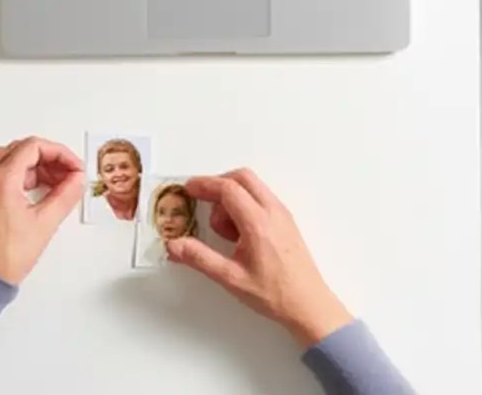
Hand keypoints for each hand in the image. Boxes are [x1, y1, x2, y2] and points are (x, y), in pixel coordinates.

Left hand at [0, 137, 84, 284]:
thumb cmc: (4, 256)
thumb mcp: (45, 223)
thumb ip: (65, 195)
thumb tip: (77, 179)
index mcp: (1, 179)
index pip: (34, 147)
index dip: (60, 153)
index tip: (74, 167)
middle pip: (22, 149)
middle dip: (49, 158)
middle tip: (68, 174)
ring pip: (9, 158)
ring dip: (34, 165)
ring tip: (54, 183)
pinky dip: (18, 173)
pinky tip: (33, 189)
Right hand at [165, 169, 352, 347]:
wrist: (308, 304)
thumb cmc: (273, 294)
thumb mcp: (231, 278)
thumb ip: (200, 258)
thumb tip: (174, 245)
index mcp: (258, 222)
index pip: (228, 188)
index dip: (204, 185)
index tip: (187, 190)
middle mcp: (273, 211)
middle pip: (242, 178)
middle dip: (218, 185)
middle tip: (202, 205)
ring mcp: (282, 214)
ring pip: (253, 187)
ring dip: (232, 197)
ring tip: (224, 233)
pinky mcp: (286, 222)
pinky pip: (261, 199)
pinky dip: (244, 205)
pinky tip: (238, 235)